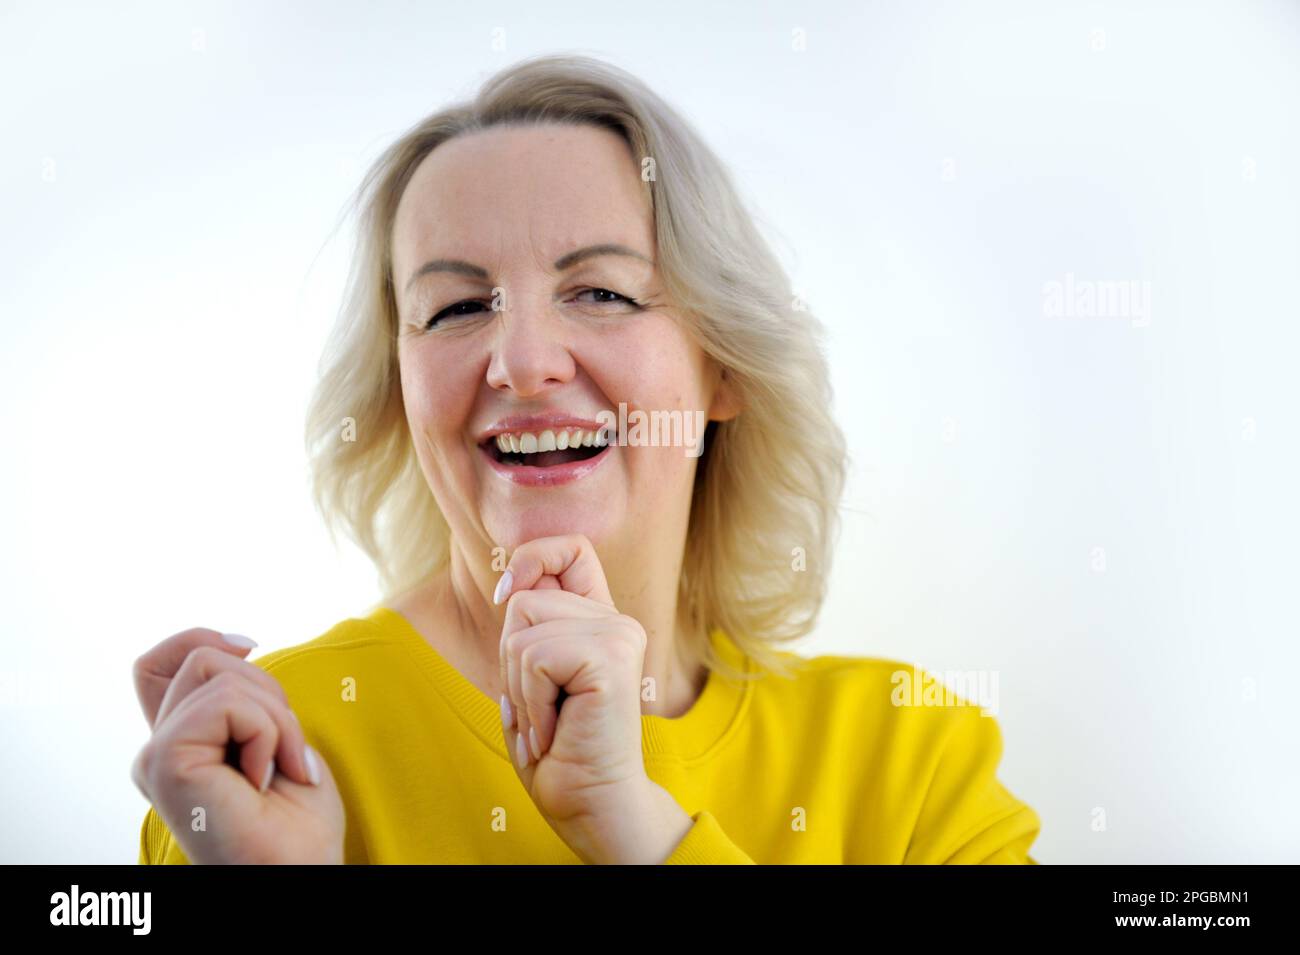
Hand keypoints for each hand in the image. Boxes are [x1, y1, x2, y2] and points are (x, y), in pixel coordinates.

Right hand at [130, 628, 345, 863]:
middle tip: (285, 754)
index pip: (157, 665)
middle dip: (268, 691)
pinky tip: (262, 781)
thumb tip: (238, 645)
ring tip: (279, 771)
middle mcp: (158, 750)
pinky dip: (266, 733)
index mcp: (181, 743)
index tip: (249, 649)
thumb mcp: (277, 734)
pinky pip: (226, 703)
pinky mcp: (164, 762)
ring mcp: (156, 757)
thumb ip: (244, 696)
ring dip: (275, 718)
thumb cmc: (298, 820)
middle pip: (204, 659)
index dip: (197, 639)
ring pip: (219, 674)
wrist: (300, 871)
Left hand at [496, 534, 694, 862]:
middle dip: (511, 662)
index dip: (533, 558)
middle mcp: (617, 621)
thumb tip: (512, 589)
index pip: (571, 548)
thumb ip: (529, 631)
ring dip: (520, 690)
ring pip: (521, 631)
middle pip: (524, 600)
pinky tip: (557, 731)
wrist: (590, 806)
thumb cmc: (557, 753)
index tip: (507, 598)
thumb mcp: (532, 680)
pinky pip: (534, 659)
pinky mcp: (611, 656)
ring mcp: (619, 634)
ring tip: (550, 723)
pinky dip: (531, 702)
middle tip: (542, 710)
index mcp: (601, 621)